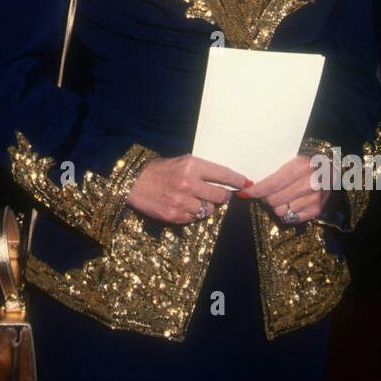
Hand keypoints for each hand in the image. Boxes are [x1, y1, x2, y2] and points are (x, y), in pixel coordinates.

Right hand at [125, 155, 248, 224]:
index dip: (238, 180)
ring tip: (195, 200)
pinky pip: (195, 219)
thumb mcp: (181, 162)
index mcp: (191, 166)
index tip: (247, 183)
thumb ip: (202, 171)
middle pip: (221, 196)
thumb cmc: (160, 170)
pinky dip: (193, 215)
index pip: (224, 174)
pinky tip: (184, 206)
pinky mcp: (174, 215)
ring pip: (210, 210)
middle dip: (224, 196)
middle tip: (220, 195)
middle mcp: (188, 183)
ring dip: (207, 207)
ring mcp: (181, 201)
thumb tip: (226, 181)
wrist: (133, 182)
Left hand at [241, 154, 329, 224]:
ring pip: (281, 211)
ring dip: (278, 206)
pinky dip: (288, 213)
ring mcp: (314, 198)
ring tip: (284, 197)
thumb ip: (274, 177)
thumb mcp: (291, 163)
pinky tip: (292, 204)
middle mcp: (309, 183)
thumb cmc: (306, 164)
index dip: (255, 191)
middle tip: (270, 194)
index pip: (271, 185)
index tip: (244, 194)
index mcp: (300, 167)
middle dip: (266, 198)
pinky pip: (291, 219)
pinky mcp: (317, 209)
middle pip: (274, 201)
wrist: (331, 167)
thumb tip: (252, 190)